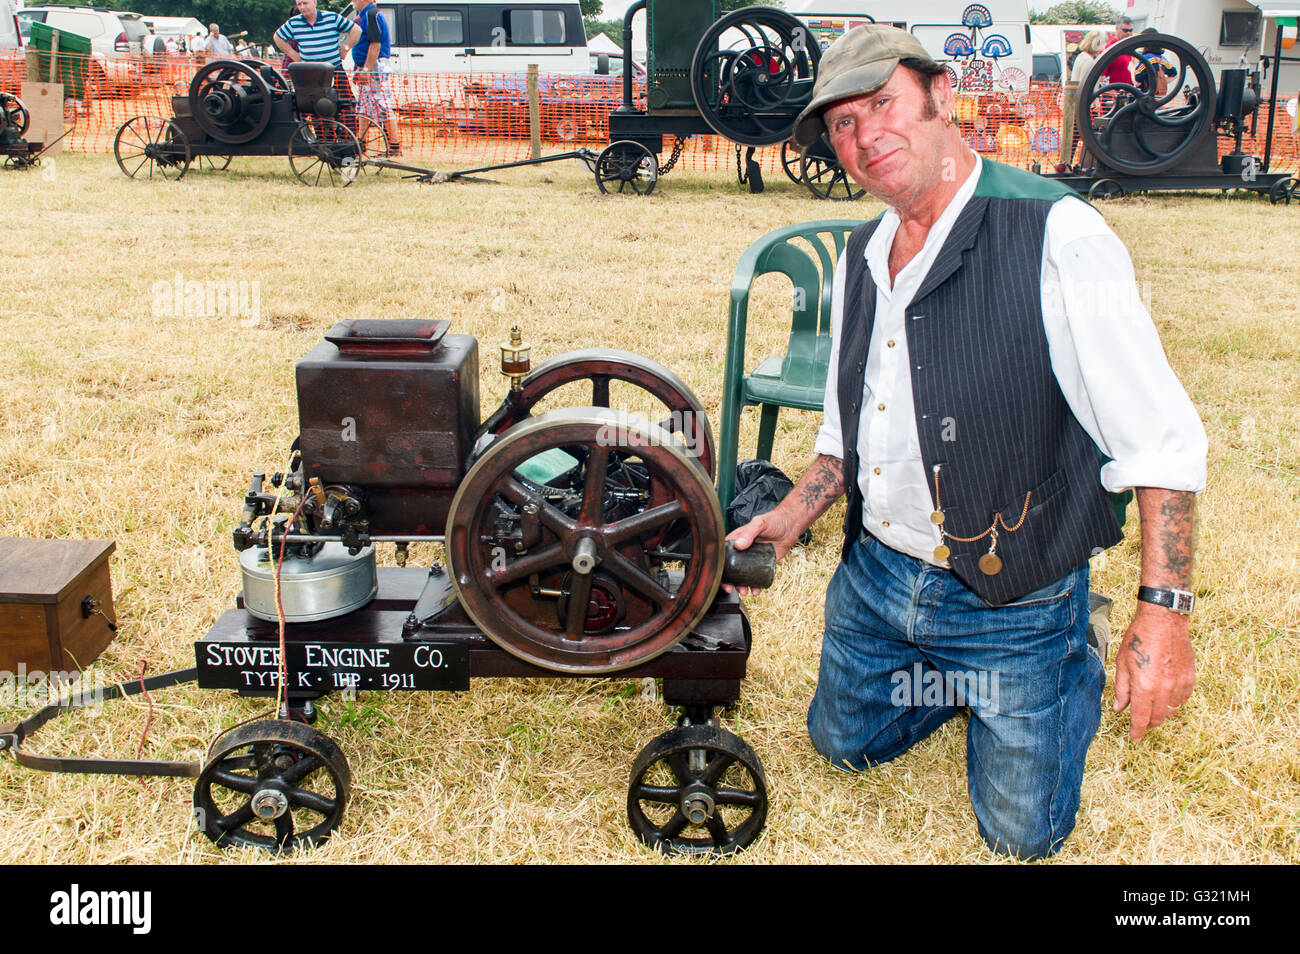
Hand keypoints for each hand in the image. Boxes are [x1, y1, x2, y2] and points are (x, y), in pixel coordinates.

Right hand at [722, 510, 801, 595]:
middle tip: (731, 589)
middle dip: (730, 580)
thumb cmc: (773, 520)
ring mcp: (752, 559)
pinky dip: (755, 585)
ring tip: (744, 591)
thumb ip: (749, 533)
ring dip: (741, 585)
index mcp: (737, 540)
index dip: (720, 565)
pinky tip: (756, 590)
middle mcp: (742, 551)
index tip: (720, 576)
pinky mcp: (762, 565)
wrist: (790, 527)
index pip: (724, 554)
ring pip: (743, 575)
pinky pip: (757, 577)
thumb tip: (739, 545)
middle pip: (731, 568)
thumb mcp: (759, 523)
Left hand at [1112, 603, 1194, 740]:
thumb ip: (1122, 689)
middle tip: (1140, 720)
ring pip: (1172, 711)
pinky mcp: (1190, 678)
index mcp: (1144, 687)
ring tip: (1152, 705)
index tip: (1134, 737)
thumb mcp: (1122, 663)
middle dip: (1148, 723)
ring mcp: (1179, 684)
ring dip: (1161, 713)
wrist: (1163, 621)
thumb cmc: (1139, 638)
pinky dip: (1174, 702)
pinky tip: (1165, 695)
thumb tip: (1119, 708)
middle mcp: (1164, 689)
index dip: (1137, 731)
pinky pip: (1183, 699)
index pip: (1141, 719)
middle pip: (1158, 719)